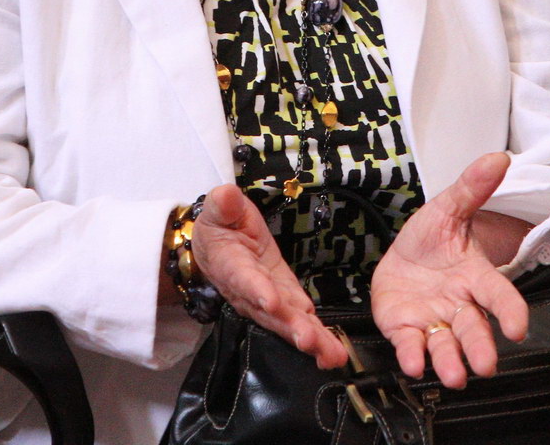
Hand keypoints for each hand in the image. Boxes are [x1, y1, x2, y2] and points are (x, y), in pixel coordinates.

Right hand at [191, 183, 348, 368]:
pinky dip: (317, 337)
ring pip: (287, 322)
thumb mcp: (217, 209)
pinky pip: (300, 320)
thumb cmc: (219, 226)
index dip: (257, 291)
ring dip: (309, 338)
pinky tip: (334, 351)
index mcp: (232, 264)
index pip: (244, 278)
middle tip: (309, 340)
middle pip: (270, 312)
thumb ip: (222, 204)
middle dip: (291, 326)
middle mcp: (249, 290)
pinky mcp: (286, 300)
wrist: (216, 245)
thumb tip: (226, 195)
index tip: (271, 302)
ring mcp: (268, 299)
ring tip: (330, 355)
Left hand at [370, 152, 528, 388]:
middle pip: (475, 329)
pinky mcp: (407, 329)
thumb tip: (499, 158)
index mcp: (475, 277)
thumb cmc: (432, 238)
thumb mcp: (449, 207)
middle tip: (487, 365)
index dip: (511, 311)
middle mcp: (459, 305)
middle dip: (481, 347)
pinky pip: (411, 345)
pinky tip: (414, 363)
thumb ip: (473, 187)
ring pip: (446, 344)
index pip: (499, 295)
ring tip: (453, 375)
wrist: (403, 256)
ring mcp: (433, 320)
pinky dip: (413, 355)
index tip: (519, 327)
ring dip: (450, 361)